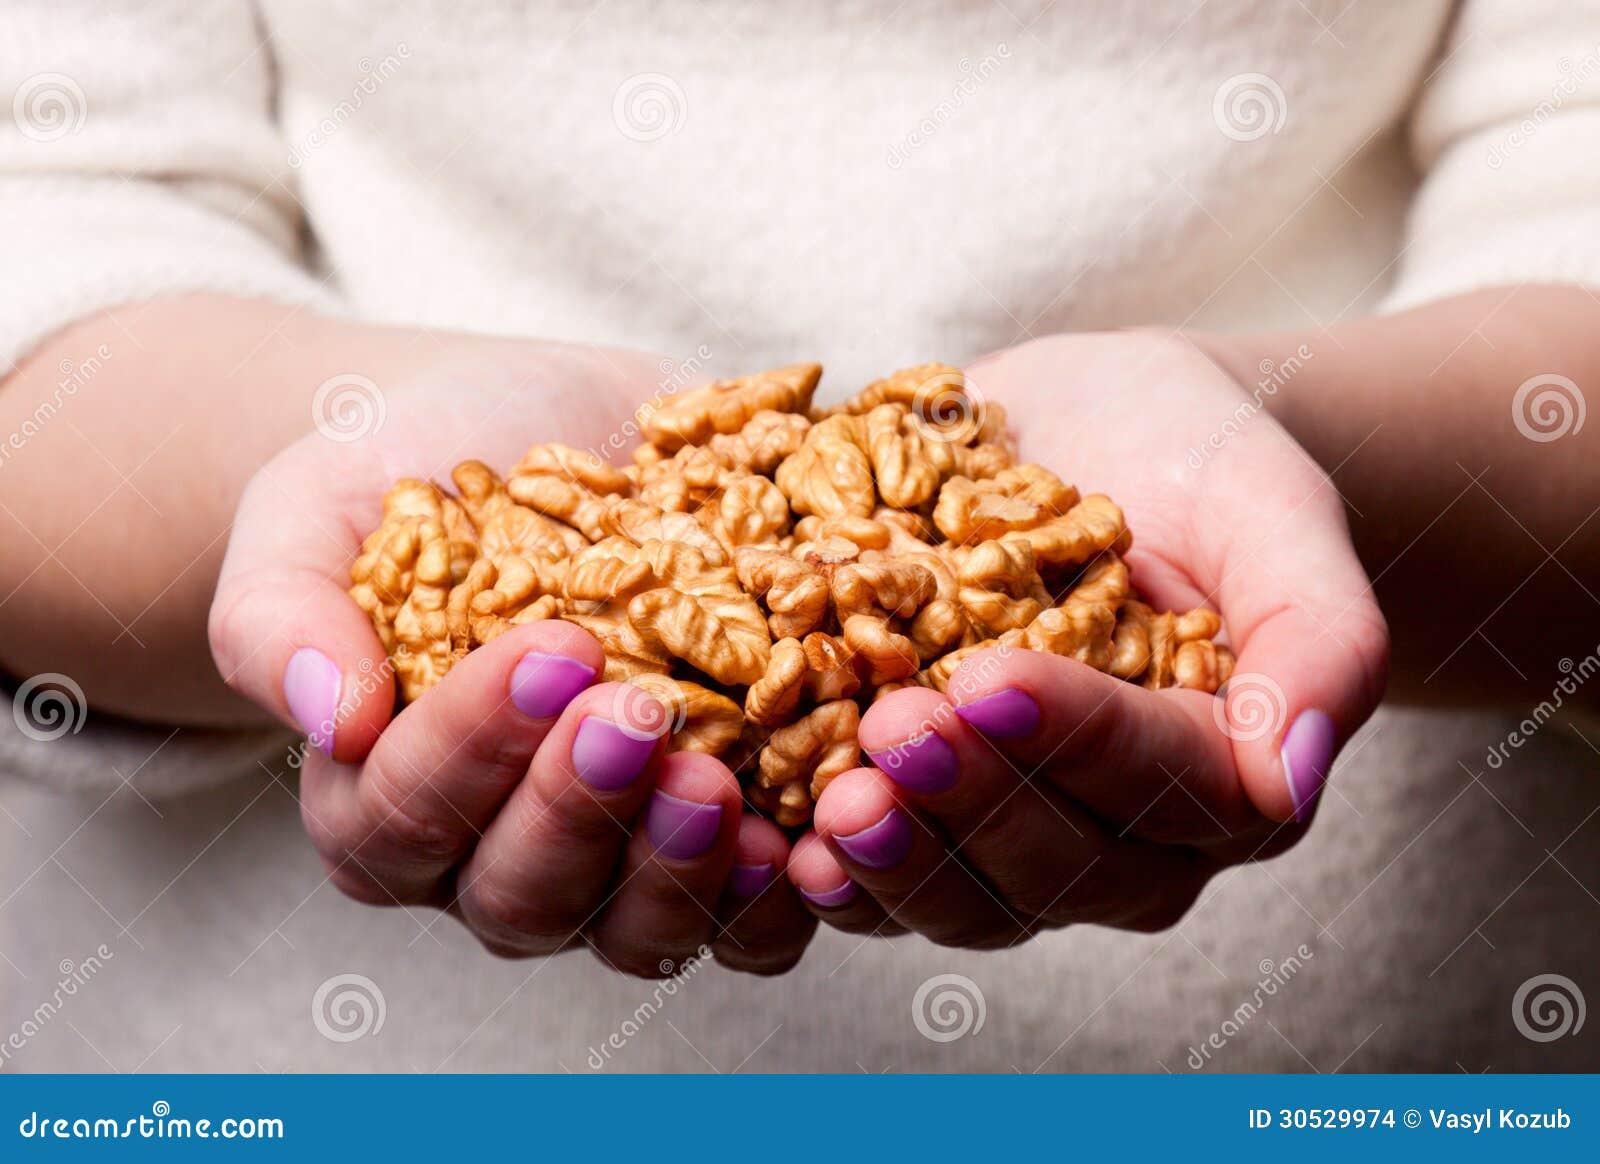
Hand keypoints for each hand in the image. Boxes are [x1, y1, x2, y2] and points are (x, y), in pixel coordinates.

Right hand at [209, 342, 814, 975]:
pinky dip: (781, 893)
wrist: (549, 431)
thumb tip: (329, 718)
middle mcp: (494, 853)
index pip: (401, 815)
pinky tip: (813, 829)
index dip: (471, 750)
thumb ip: (283, 612)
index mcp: (382, 796)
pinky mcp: (718, 836)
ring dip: (681, 871)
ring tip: (721, 779)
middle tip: (636, 716)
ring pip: (639, 931)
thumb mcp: (313, 510)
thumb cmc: (414, 477)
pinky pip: (747, 919)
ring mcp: (614, 859)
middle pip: (521, 896)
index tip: (546, 649)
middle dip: (578, 814)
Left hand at [786, 331, 1388, 944]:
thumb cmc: (1201, 461)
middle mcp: (1123, 834)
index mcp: (1224, 776)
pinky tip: (769, 837)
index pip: (1160, 784)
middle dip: (972, 806)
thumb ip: (1320, 639)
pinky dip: (825, 867)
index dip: (1074, 743)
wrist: (1095, 433)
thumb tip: (1296, 778)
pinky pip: (880, 871)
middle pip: (1056, 865)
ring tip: (826, 801)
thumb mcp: (1276, 512)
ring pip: (962, 896)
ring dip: (894, 857)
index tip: (991, 680)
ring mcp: (1016, 833)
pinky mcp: (926, 812)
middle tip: (896, 730)